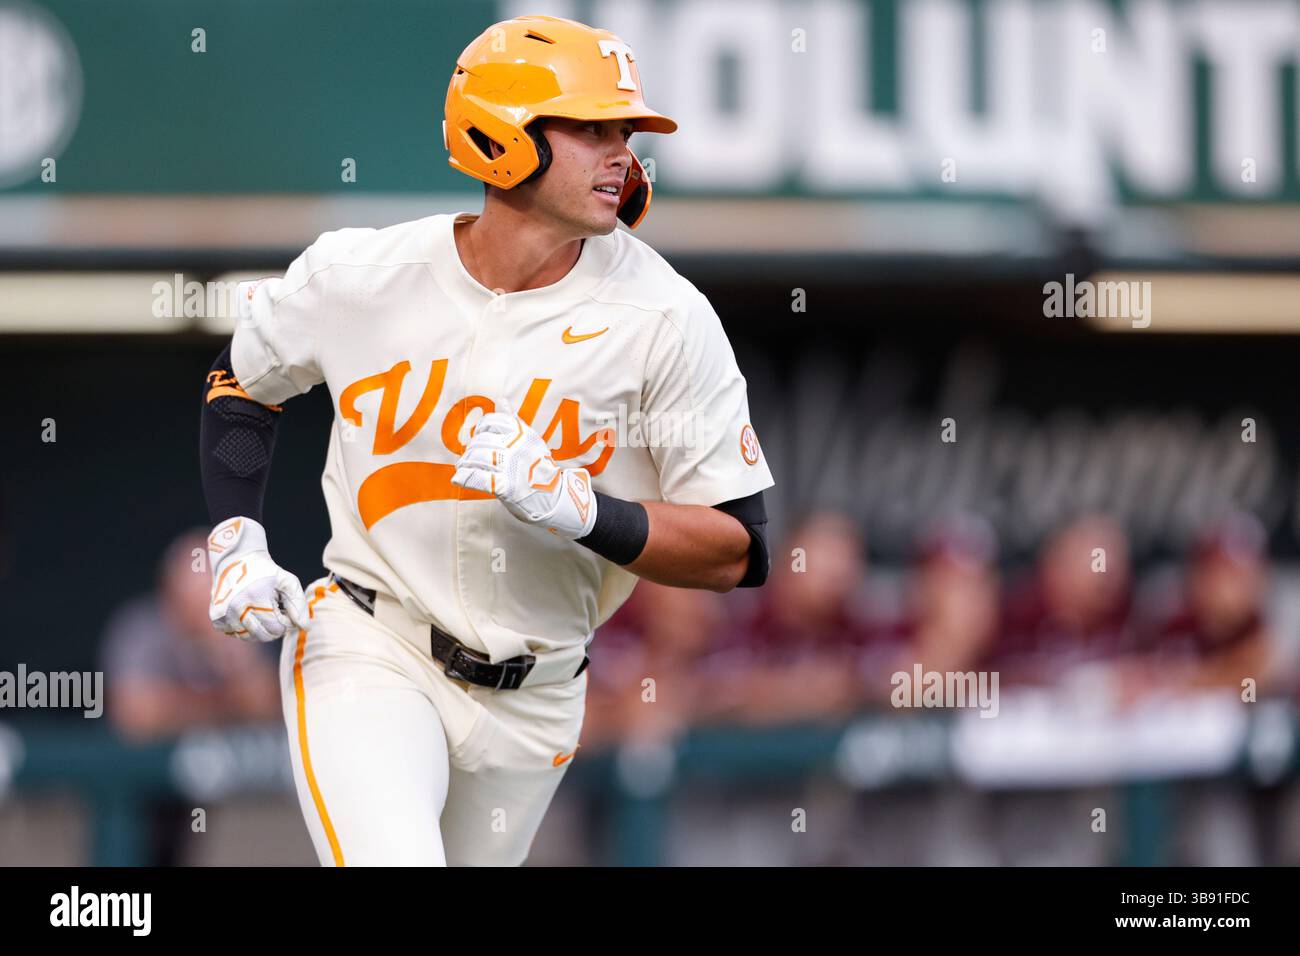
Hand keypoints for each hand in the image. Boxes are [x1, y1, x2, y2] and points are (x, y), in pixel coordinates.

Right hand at [207, 516, 310, 641]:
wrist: (236, 560)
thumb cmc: (266, 572)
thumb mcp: (288, 582)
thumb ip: (299, 605)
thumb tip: (305, 628)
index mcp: (256, 598)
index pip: (277, 628)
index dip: (285, 621)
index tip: (284, 608)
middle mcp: (236, 608)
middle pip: (263, 636)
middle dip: (274, 627)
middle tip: (274, 611)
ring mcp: (223, 614)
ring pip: (249, 637)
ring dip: (259, 629)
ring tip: (262, 611)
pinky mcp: (216, 618)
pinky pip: (235, 634)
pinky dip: (244, 628)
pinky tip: (248, 613)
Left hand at [451, 412, 597, 538]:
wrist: (555, 497)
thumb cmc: (540, 467)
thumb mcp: (531, 439)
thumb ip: (513, 420)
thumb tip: (501, 400)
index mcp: (522, 433)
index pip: (491, 421)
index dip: (480, 430)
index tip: (479, 438)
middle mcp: (516, 447)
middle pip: (481, 441)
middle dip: (470, 450)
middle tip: (467, 458)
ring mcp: (511, 466)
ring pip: (477, 458)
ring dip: (465, 463)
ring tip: (462, 467)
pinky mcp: (506, 486)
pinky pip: (478, 478)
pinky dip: (465, 478)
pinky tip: (459, 479)